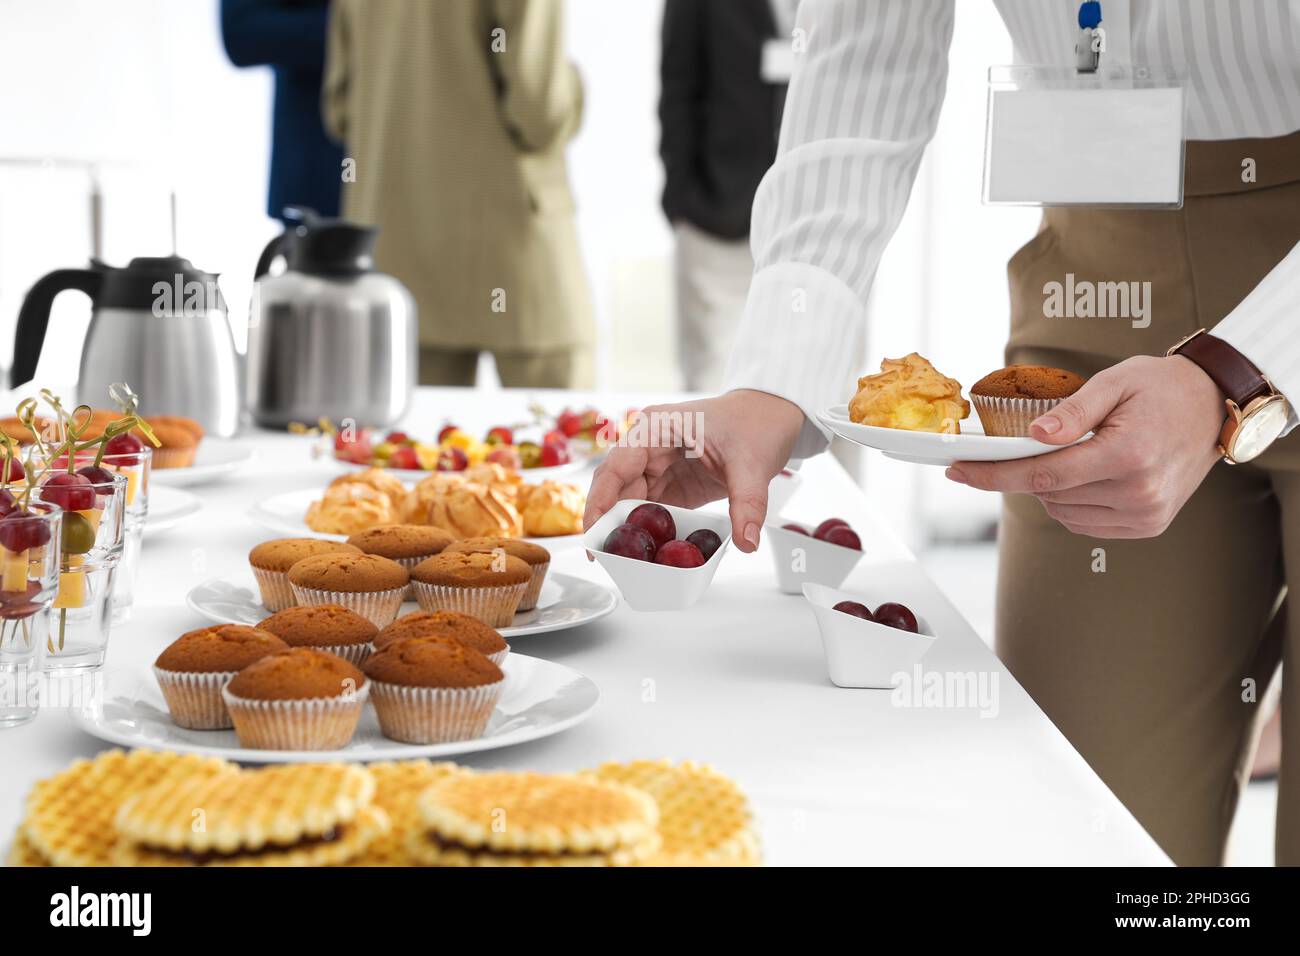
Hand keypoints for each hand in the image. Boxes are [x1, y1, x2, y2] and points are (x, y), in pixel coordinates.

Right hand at [583, 389, 803, 551]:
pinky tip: (649, 552)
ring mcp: (657, 465)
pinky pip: (651, 510)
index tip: (594, 533)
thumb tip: (746, 543)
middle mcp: (648, 446)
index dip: (599, 502)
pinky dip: (649, 530)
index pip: (615, 467)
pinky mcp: (671, 484)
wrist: (771, 416)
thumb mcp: (752, 463)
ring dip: (627, 530)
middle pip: (615, 488)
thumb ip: (747, 504)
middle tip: (603, 559)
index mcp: (655, 428)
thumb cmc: (756, 423)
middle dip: (608, 522)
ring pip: (629, 502)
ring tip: (624, 562)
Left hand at [945, 355, 1224, 537]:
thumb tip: (1034, 435)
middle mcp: (1139, 492)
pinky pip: (1084, 523)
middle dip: (1026, 472)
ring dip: (1051, 488)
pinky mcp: (1148, 526)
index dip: (994, 475)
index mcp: (1128, 454)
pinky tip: (1087, 476)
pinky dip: (1071, 502)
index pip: (1045, 474)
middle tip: (1031, 444)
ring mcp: (1146, 514)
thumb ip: (1072, 411)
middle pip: (1050, 494)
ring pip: (1063, 512)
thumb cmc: (1161, 388)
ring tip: (1076, 454)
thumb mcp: (1114, 382)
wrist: (1213, 407)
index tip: (957, 471)